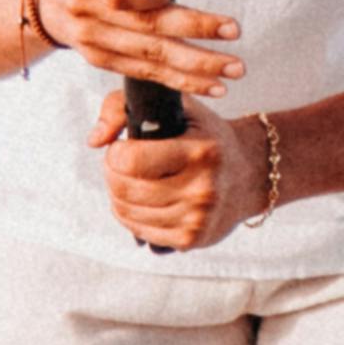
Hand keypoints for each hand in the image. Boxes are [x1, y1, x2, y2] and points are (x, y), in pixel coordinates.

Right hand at [31, 0, 240, 104]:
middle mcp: (90, 17)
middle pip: (148, 29)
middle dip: (195, 33)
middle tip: (232, 32)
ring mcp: (94, 44)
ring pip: (150, 58)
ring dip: (195, 67)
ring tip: (230, 70)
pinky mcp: (100, 61)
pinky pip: (143, 74)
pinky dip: (178, 81)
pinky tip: (208, 84)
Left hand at [95, 88, 265, 256]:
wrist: (249, 173)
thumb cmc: (204, 135)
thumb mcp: (177, 106)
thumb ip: (124, 105)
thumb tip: (94, 140)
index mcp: (200, 152)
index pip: (130, 161)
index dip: (115, 153)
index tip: (122, 147)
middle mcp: (202, 188)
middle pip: (124, 190)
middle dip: (112, 174)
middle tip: (121, 165)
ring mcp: (198, 218)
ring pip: (127, 213)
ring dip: (118, 196)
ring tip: (130, 182)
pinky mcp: (192, 239)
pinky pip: (140, 232)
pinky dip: (132, 217)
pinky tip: (143, 202)